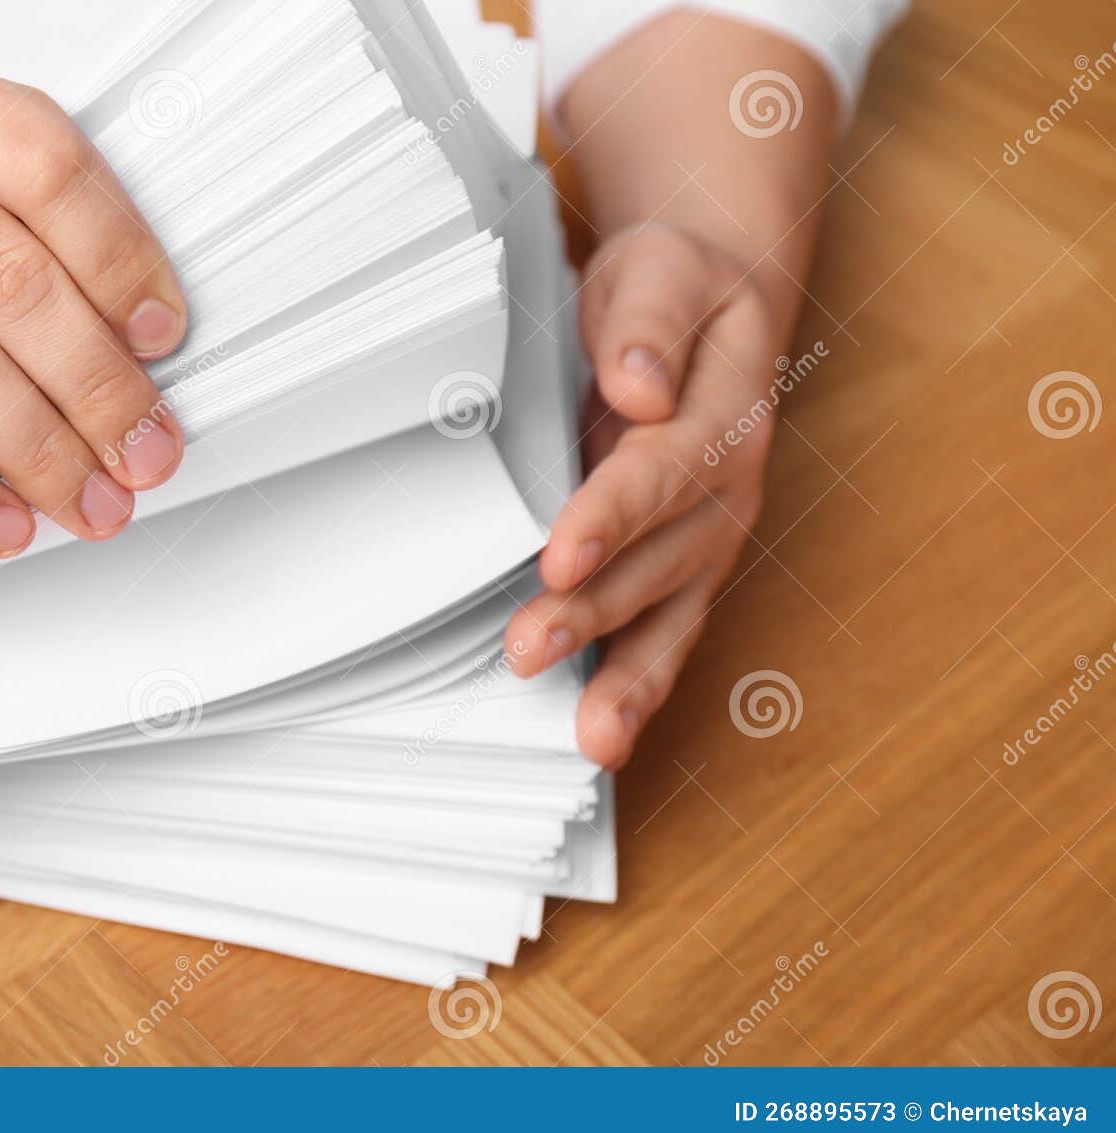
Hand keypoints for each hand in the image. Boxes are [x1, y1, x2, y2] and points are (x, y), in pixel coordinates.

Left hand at [504, 223, 785, 766]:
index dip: (613, 515)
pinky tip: (603, 735)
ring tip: (593, 737)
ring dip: (629, 678)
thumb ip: (649, 326)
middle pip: (662, 560)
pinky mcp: (682, 565)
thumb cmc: (675, 287)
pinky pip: (664, 631)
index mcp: (725, 413)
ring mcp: (707, 536)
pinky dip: (637, 686)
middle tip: (530, 648)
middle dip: (596, 610)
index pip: (663, 470)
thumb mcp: (661, 272)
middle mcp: (727, 489)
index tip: (560, 554)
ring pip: (673, 616)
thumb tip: (637, 387)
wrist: (709, 301)